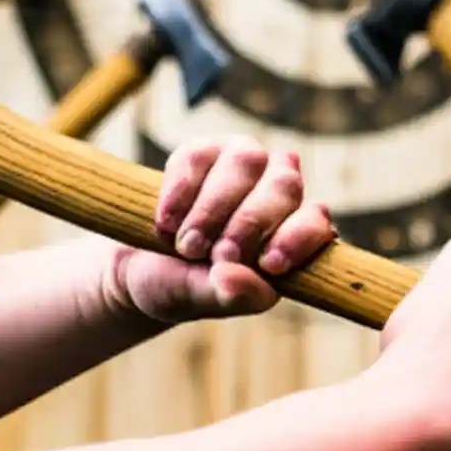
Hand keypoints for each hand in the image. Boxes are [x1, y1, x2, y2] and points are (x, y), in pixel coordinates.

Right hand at [102, 135, 335, 324]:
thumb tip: (236, 278)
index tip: (269, 265)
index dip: (298, 238)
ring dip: (213, 208)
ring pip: (247, 160)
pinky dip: (181, 192)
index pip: (316, 223)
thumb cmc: (183, 286)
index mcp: (292, 235)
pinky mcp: (204, 151)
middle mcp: (276, 193)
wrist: (134, 267)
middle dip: (250, 223)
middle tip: (218, 257)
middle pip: (285, 185)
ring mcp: (243, 165)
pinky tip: (166, 224)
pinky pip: (200, 154)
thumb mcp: (204, 299)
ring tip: (187, 246)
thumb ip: (230, 295)